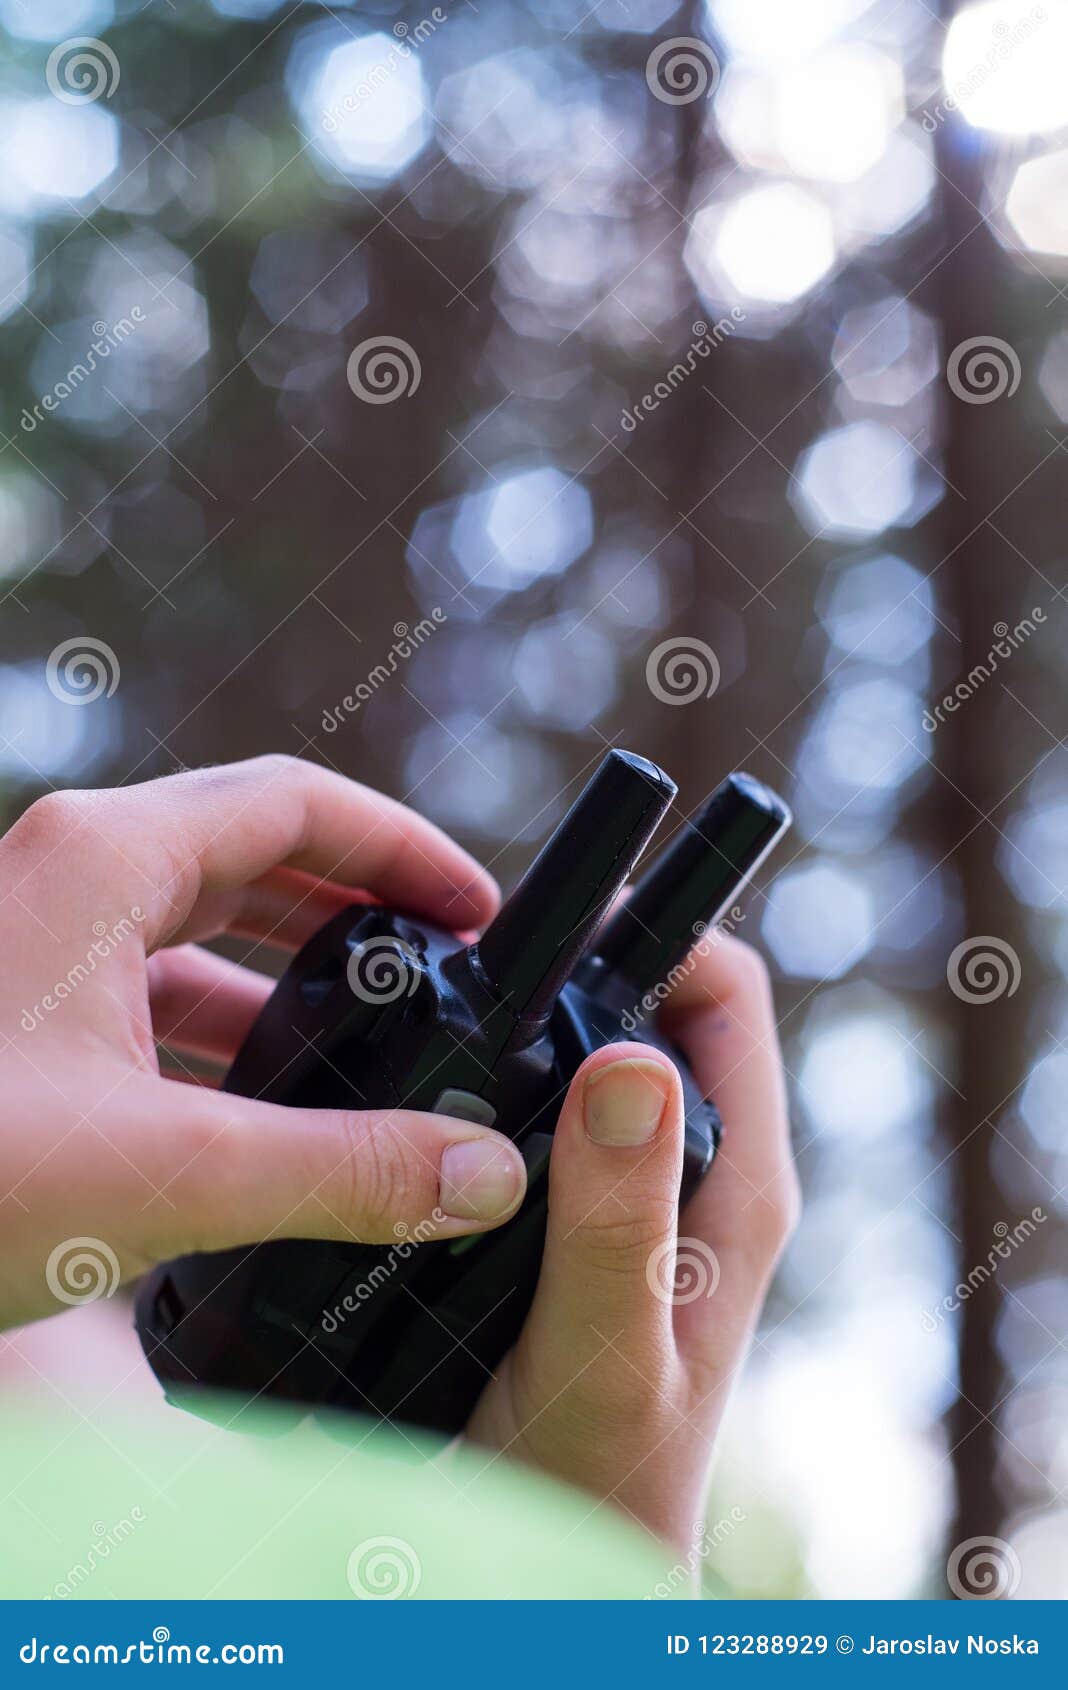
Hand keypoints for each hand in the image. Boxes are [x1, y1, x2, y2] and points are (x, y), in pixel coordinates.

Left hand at [0, 756, 526, 1328]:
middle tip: (445, 975)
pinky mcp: (14, 1015)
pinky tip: (265, 1106)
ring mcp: (32, 943)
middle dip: (355, 913)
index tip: (478, 908)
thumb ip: (342, 1170)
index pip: (296, 805)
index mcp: (104, 860)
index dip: (404, 849)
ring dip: (288, 981)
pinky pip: (142, 997)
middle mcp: (67, 876)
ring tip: (378, 1043)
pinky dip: (219, 1035)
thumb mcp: (163, 1174)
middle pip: (249, 855)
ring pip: (192, 930)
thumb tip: (482, 1176)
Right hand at [466, 933, 798, 1552]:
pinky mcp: (585, 1216)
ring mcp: (640, 1191)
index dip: (655, 934)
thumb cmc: (597, 1477)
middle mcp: (698, 1170)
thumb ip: (618, 1218)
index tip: (551, 934)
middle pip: (659, 1003)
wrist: (561, 1560)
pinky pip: (554, 1112)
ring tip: (445, 1018)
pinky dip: (506, 1083)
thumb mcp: (604, 1348)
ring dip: (536, 1023)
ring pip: (601, 1054)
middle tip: (478, 972)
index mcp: (736, 1181)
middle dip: (580, 966)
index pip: (726, 991)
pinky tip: (434, 1102)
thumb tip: (627, 1060)